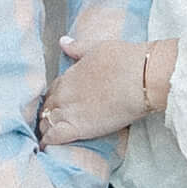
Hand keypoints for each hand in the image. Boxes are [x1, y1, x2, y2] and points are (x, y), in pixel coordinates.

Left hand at [41, 36, 169, 145]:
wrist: (140, 78)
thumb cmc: (124, 60)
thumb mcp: (97, 47)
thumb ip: (77, 47)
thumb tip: (63, 41)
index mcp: (69, 76)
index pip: (53, 89)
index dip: (54, 97)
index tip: (57, 103)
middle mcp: (64, 93)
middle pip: (47, 106)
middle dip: (48, 113)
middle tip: (51, 121)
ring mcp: (69, 111)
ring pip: (47, 121)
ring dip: (46, 127)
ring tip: (48, 135)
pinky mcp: (78, 128)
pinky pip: (54, 137)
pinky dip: (48, 141)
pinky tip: (45, 146)